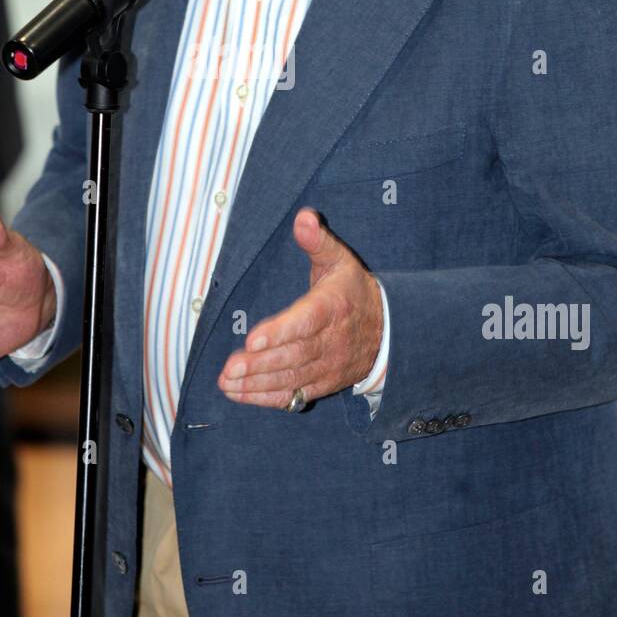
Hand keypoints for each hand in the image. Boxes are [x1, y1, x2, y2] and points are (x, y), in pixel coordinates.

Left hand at [217, 207, 383, 409]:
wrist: (389, 329)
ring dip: (257, 384)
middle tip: (230, 368)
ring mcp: (328, 365)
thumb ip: (318, 241)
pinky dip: (268, 398)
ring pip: (292, 377)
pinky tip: (242, 395)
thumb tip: (303, 217)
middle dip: (260, 364)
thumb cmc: (353, 290)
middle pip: (293, 355)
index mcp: (332, 307)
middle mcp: (331, 341)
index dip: (279, 332)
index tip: (252, 339)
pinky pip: (295, 394)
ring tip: (228, 383)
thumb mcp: (340, 260)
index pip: (305, 322)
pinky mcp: (323, 383)